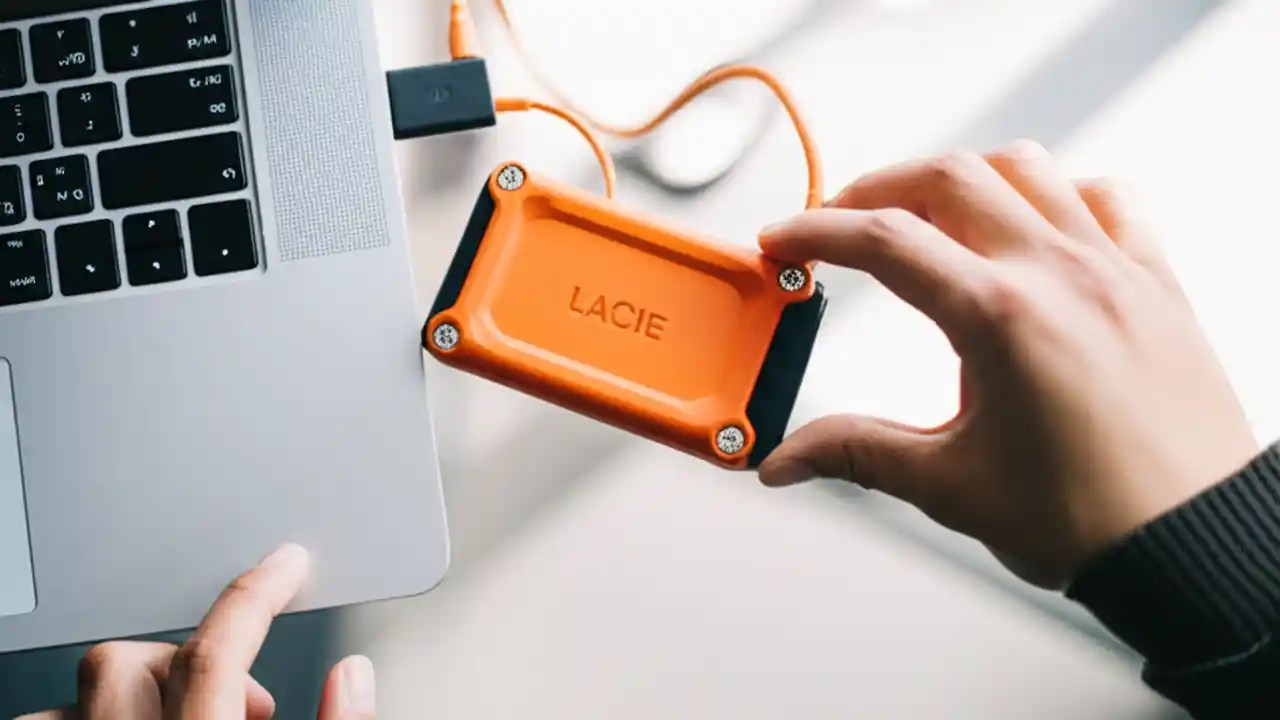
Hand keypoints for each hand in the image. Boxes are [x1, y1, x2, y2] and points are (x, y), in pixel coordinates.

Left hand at [20, 544, 375, 719]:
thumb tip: (351, 677)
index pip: (217, 650)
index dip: (257, 593)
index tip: (286, 564)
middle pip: (130, 659)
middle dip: (188, 654)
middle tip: (246, 694)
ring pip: (73, 692)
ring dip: (128, 689)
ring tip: (178, 712)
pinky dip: (84, 714)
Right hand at [757, 141, 1258, 587]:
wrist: (1194, 547)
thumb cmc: (1091, 521)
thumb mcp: (949, 485)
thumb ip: (857, 453)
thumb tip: (788, 460)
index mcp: (1001, 318)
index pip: (885, 240)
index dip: (817, 232)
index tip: (783, 240)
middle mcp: (1060, 275)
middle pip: (948, 176)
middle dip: (876, 189)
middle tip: (839, 223)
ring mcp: (1114, 269)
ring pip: (1026, 167)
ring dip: (961, 177)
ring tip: (925, 212)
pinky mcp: (1154, 283)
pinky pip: (1106, 197)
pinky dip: (1057, 192)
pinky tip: (1032, 227)